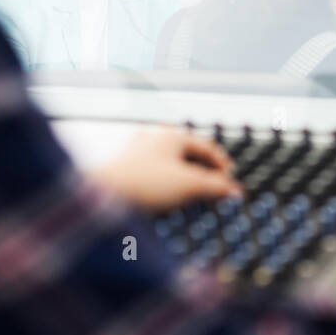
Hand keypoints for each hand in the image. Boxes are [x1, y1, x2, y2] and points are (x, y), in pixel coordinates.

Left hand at [88, 127, 242, 209]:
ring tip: (189, 191)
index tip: (230, 177)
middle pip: (186, 152)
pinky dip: (162, 182)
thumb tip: (235, 190)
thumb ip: (216, 187)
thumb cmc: (144, 185)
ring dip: (181, 175)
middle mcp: (152, 138)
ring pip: (166, 162)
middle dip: (201, 168)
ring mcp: (134, 152)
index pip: (206, 145)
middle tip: (212, 183)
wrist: (100, 198)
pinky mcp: (121, 169)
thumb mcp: (189, 186)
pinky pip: (149, 172)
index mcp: (172, 136)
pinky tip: (162, 196)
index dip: (221, 162)